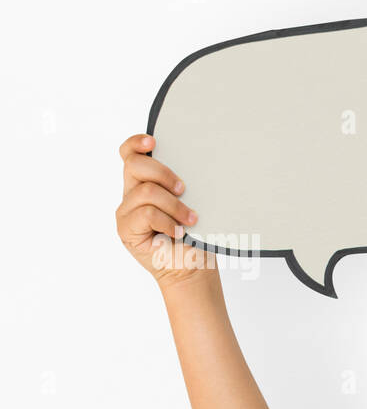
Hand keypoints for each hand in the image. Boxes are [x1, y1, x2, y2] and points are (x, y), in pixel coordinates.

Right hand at [116, 133, 216, 289]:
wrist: (193, 266)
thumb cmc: (195, 236)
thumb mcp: (192, 203)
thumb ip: (183, 185)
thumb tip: (198, 165)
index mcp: (144, 183)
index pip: (129, 154)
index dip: (136, 143)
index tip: (154, 141)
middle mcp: (131, 194)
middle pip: (135, 165)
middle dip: (163, 173)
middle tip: (183, 190)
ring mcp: (126, 211)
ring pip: (146, 191)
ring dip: (174, 205)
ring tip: (190, 220)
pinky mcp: (126, 229)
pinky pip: (147, 213)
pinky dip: (168, 221)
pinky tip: (178, 232)